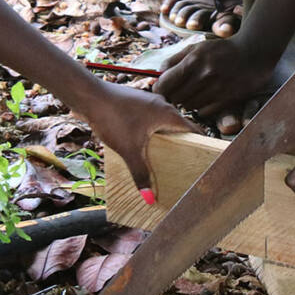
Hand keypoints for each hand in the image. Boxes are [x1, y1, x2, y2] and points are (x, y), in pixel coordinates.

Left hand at [81, 82, 196, 202]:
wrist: (90, 96)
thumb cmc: (113, 118)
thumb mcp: (129, 151)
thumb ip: (141, 174)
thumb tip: (150, 198)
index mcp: (168, 114)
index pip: (193, 129)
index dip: (200, 143)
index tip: (204, 157)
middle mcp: (162, 105)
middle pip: (178, 127)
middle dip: (180, 144)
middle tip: (181, 164)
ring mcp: (148, 102)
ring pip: (162, 122)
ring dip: (162, 137)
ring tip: (160, 157)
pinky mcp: (135, 103)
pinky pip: (149, 119)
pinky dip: (149, 131)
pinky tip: (140, 143)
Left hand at [154, 36, 276, 117]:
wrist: (254, 52)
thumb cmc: (221, 50)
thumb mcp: (197, 48)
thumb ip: (174, 60)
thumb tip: (156, 75)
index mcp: (193, 60)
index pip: (164, 84)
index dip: (159, 89)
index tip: (161, 89)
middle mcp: (204, 75)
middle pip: (174, 98)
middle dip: (172, 96)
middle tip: (177, 92)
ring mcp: (217, 89)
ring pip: (188, 106)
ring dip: (187, 102)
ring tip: (194, 93)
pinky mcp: (228, 99)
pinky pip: (204, 112)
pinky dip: (201, 108)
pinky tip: (206, 98)